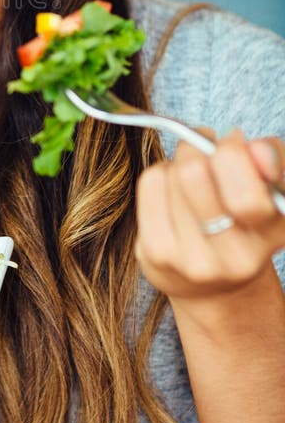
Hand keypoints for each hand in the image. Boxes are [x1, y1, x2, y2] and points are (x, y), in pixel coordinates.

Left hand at [135, 128, 284, 301]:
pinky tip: (172, 195)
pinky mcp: (158, 255)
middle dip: (197, 150)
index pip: (247, 198)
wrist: (210, 279)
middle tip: (204, 155)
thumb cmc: (241, 215)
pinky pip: (150, 184)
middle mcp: (237, 257)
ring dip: (177, 165)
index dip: (233, 155)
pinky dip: (159, 176)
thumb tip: (256, 150)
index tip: (232, 144)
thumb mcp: (266, 185)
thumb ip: (270, 158)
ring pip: (170, 175)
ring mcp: (195, 261)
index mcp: (273, 234)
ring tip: (190, 182)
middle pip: (193, 173)